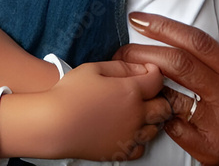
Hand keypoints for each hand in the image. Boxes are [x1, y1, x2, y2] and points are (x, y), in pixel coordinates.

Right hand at [0, 60, 169, 161]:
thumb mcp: (94, 68)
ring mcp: (130, 136)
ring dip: (151, 118)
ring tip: (136, 109)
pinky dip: (140, 138)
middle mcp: (136, 115)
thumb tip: (140, 68)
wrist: (55, 124)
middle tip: (146, 91)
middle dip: (158, 96)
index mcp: (130, 91)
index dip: (154, 72)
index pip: (157, 80)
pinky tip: (128, 128)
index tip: (148, 71)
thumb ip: (122, 66)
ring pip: (156, 128)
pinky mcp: (121, 152)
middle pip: (163, 107)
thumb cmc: (70, 94)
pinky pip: (142, 147)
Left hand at [118, 14, 218, 165]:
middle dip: (143, 54)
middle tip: (122, 52)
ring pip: (171, 98)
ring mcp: (218, 124)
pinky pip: (173, 128)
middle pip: (178, 65)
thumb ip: (210, 56)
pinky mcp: (209, 149)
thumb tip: (168, 34)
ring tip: (127, 78)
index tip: (138, 19)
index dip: (163, 26)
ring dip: (144, 87)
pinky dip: (159, 116)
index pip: (195, 41)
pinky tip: (152, 110)